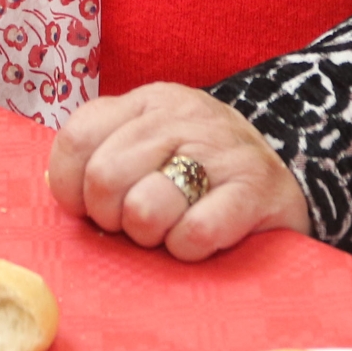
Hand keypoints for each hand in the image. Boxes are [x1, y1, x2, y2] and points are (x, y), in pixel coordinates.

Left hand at [46, 81, 310, 259]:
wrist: (292, 176)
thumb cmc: (203, 173)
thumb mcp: (152, 146)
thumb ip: (105, 155)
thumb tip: (59, 185)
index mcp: (150, 102)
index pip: (78, 138)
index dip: (73, 187)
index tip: (95, 207)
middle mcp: (184, 115)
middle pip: (104, 177)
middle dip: (113, 217)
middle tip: (141, 221)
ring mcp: (221, 148)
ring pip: (145, 207)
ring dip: (153, 234)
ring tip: (173, 226)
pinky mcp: (254, 188)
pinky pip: (194, 233)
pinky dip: (189, 248)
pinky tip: (203, 237)